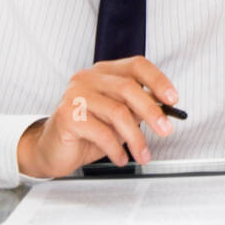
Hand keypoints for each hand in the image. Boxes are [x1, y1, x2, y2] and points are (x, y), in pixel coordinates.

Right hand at [17, 56, 178, 177]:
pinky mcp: (67, 116)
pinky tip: (121, 158)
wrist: (51, 150)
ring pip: (118, 112)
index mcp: (103, 72)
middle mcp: (88, 78)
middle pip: (129, 88)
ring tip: (143, 154)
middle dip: (152, 112)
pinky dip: (116, 149)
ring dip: (136, 138)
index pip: (136, 65)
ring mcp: (75, 95)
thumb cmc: (87, 132)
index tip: (173, 99)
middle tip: (166, 130)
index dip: (158, 80)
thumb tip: (164, 109)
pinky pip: (102, 133)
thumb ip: (137, 108)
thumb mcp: (118, 117)